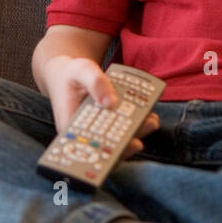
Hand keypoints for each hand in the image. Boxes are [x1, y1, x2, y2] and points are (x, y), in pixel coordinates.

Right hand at [41, 56, 159, 160]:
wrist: (71, 73)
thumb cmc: (73, 74)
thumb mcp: (83, 70)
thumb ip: (96, 83)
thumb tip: (111, 103)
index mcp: (70, 124)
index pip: (85, 145)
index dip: (101, 152)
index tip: (118, 150)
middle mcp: (84, 132)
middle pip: (105, 145)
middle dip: (125, 143)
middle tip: (140, 138)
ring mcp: (98, 129)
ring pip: (118, 138)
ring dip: (136, 133)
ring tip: (151, 122)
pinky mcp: (109, 124)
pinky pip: (123, 128)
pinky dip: (137, 123)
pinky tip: (149, 116)